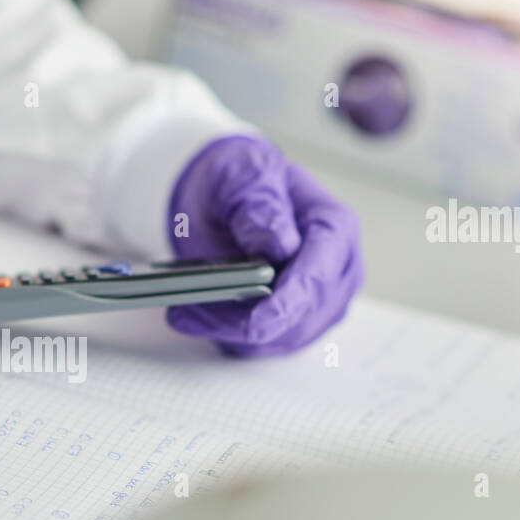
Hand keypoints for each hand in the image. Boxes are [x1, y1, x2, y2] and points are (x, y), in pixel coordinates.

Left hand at [164, 135, 363, 356]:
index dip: (288, 304)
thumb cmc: (243, 182)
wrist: (229, 198)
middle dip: (242, 322)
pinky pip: (263, 344)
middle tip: (185, 309)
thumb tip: (277, 244)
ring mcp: (320, 301)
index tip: (255, 324)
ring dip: (227, 330)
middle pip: (300, 317)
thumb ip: (259, 205)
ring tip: (183, 311)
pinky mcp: (295, 322)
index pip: (319, 275)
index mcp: (334, 227)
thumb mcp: (242, 175)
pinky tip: (193, 316)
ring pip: (279, 339)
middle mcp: (337, 270)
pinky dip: (226, 335)